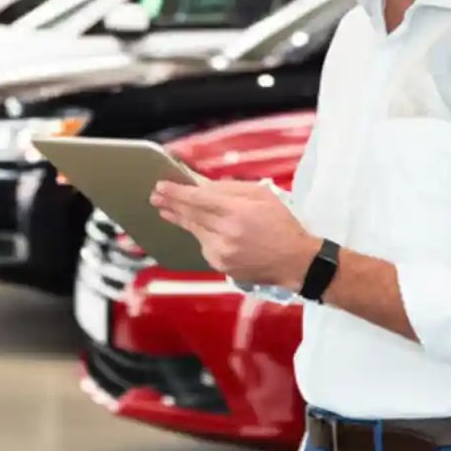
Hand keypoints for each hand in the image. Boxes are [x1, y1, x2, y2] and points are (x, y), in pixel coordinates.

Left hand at [151, 179, 320, 289]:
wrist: (295, 261)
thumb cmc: (281, 224)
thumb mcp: (262, 195)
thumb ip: (229, 189)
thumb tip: (201, 184)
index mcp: (237, 212)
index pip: (197, 200)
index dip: (177, 192)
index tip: (161, 186)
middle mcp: (226, 234)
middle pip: (190, 216)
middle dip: (171, 204)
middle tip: (155, 196)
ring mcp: (222, 253)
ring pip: (194, 231)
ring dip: (180, 219)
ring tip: (166, 209)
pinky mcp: (221, 266)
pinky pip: (204, 246)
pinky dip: (201, 235)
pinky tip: (202, 228)